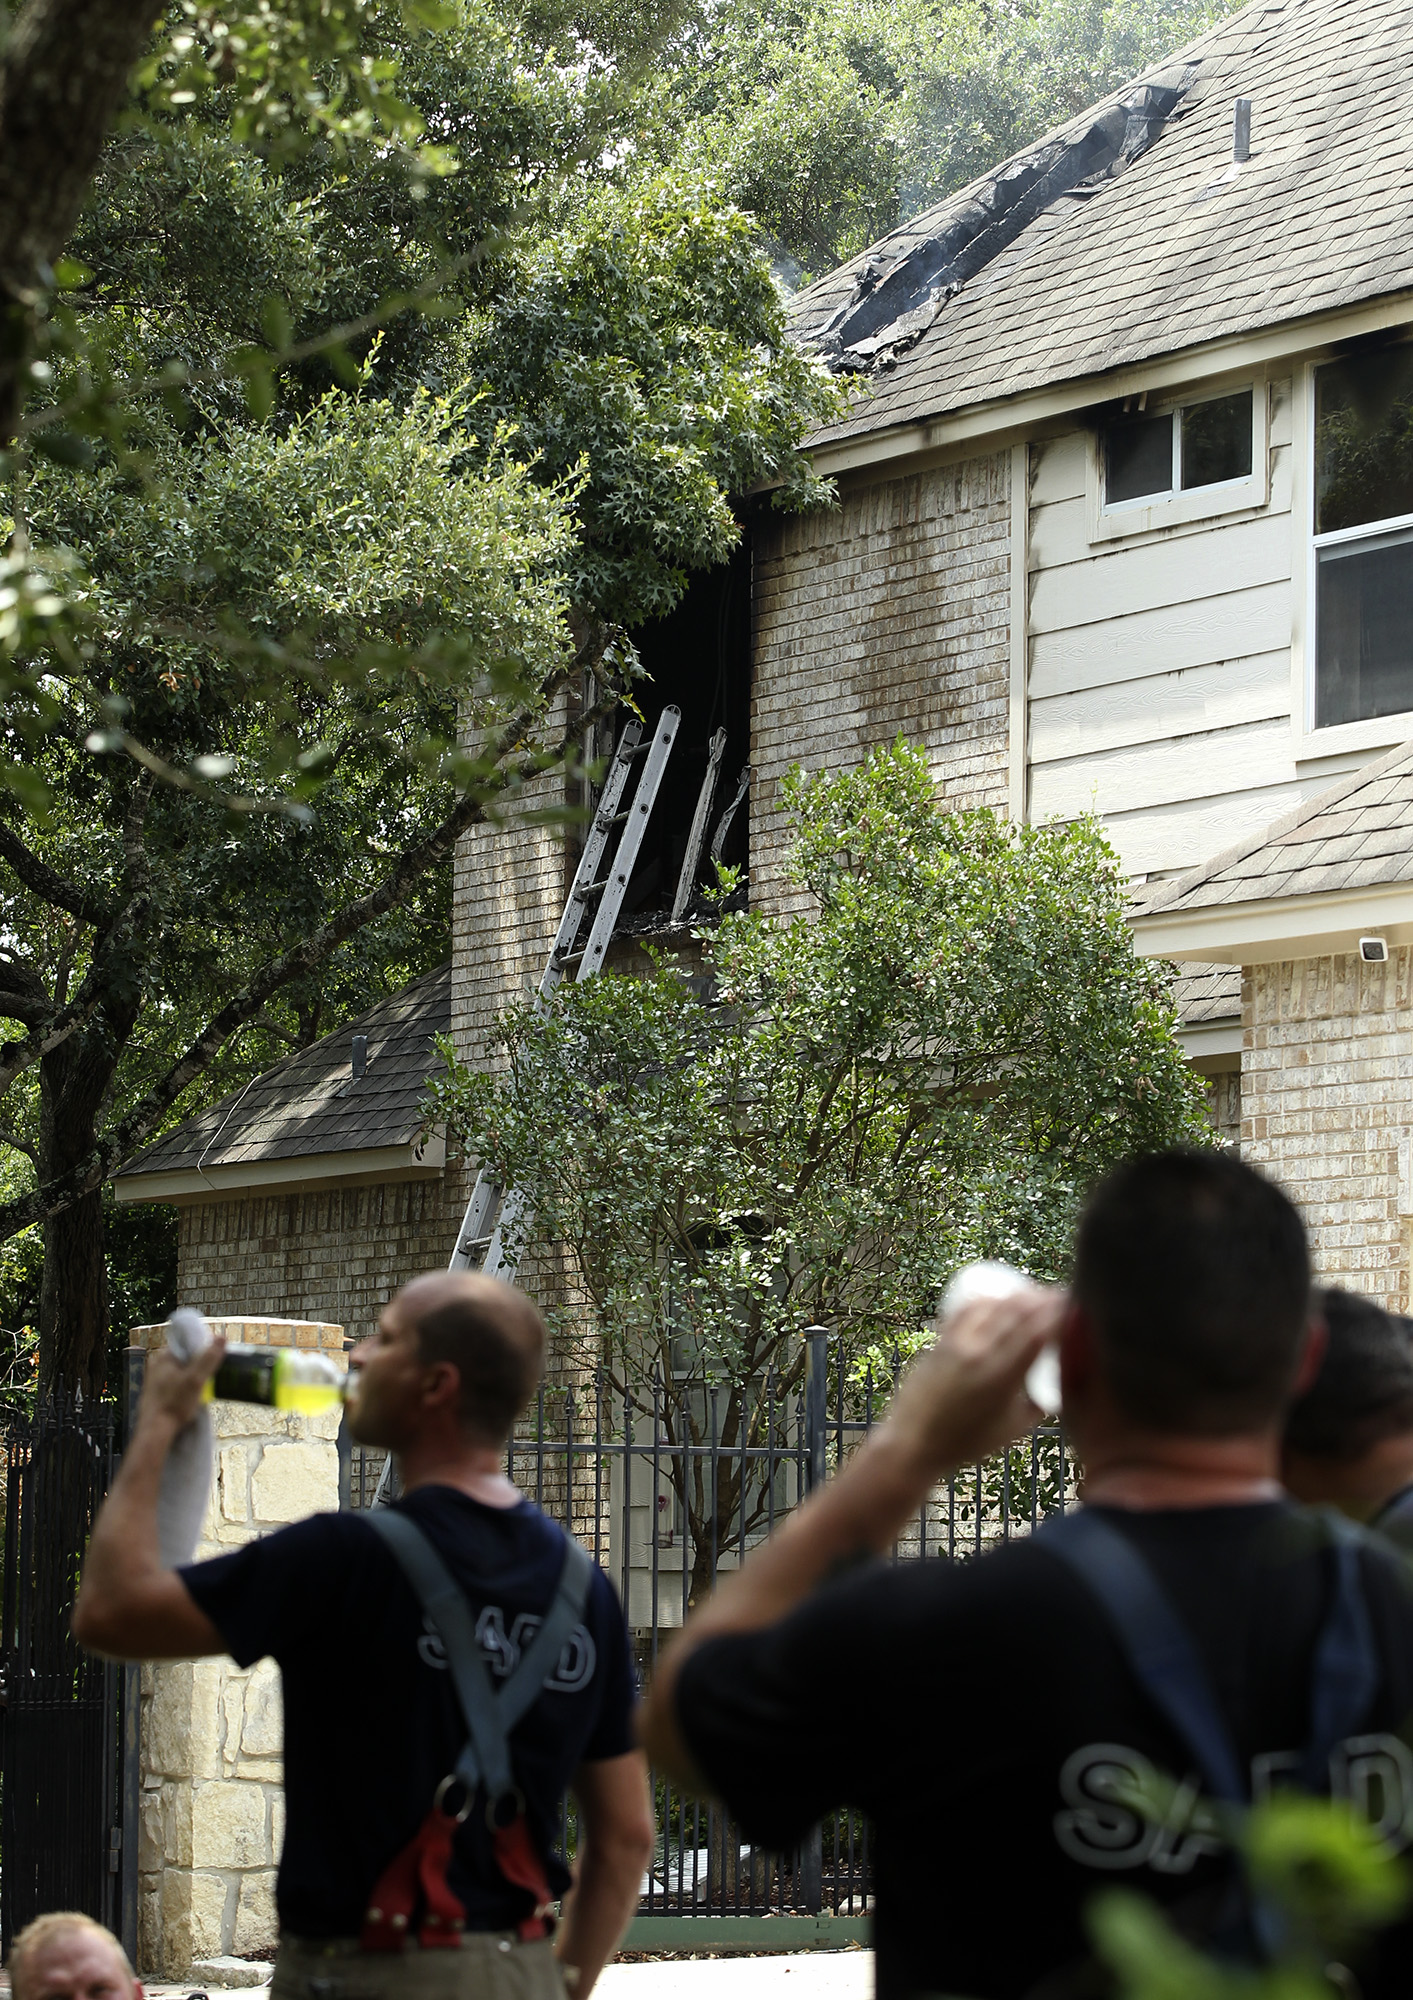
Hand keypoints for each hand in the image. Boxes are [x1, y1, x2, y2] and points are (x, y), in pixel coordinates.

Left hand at [137, 1337, 224, 1435]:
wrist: (155, 1432)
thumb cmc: (174, 1405)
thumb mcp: (196, 1380)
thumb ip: (208, 1358)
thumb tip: (221, 1337)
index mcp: (163, 1357)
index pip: (187, 1345)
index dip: (202, 1351)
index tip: (213, 1361)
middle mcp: (156, 1366)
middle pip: (185, 1360)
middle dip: (199, 1368)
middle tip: (208, 1379)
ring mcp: (154, 1381)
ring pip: (181, 1374)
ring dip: (192, 1381)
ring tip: (200, 1393)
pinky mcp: (155, 1395)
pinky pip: (174, 1386)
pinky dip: (184, 1390)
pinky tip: (189, 1401)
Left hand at [884, 1289, 1062, 1477]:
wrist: (914, 1442)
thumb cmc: (966, 1443)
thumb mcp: (1013, 1429)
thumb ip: (1039, 1403)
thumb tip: (1060, 1380)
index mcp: (1001, 1377)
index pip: (1038, 1331)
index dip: (1060, 1314)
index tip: (1077, 1308)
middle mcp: (980, 1352)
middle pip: (1019, 1310)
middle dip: (1045, 1299)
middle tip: (1063, 1298)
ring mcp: (958, 1342)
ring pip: (996, 1304)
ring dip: (1021, 1295)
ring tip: (1038, 1296)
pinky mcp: (942, 1338)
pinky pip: (970, 1308)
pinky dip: (991, 1299)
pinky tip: (1003, 1299)